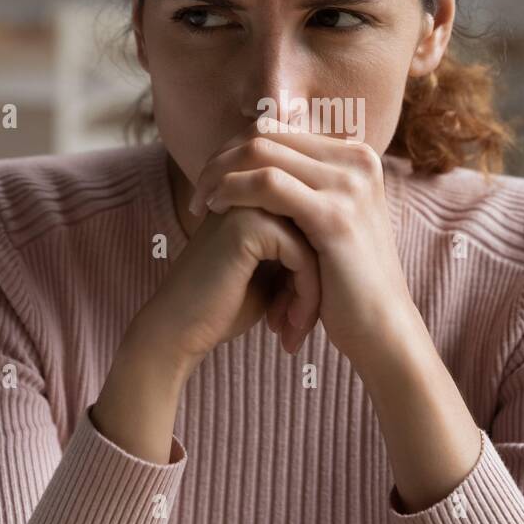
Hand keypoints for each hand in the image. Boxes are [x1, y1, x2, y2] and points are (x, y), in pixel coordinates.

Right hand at [135, 202, 322, 365]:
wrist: (178, 332)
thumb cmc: (225, 307)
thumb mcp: (274, 273)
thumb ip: (301, 248)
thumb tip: (345, 245)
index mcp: (257, 196)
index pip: (315, 222)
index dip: (317, 269)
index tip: (305, 312)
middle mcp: (253, 191)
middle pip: (319, 228)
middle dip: (319, 281)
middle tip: (302, 325)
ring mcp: (249, 203)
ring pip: (316, 242)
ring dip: (314, 292)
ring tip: (297, 329)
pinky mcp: (246, 225)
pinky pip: (303, 255)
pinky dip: (305, 294)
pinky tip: (288, 326)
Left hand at [188, 119, 421, 363]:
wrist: (381, 328)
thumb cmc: (346, 282)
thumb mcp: (328, 221)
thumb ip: (303, 187)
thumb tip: (255, 156)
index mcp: (355, 157)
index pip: (279, 129)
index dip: (236, 149)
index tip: (211, 179)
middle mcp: (357, 160)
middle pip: (267, 133)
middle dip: (223, 158)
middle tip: (198, 189)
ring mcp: (349, 184)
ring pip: (262, 152)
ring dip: (221, 174)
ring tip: (201, 203)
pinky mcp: (334, 215)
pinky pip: (268, 184)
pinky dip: (233, 190)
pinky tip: (215, 210)